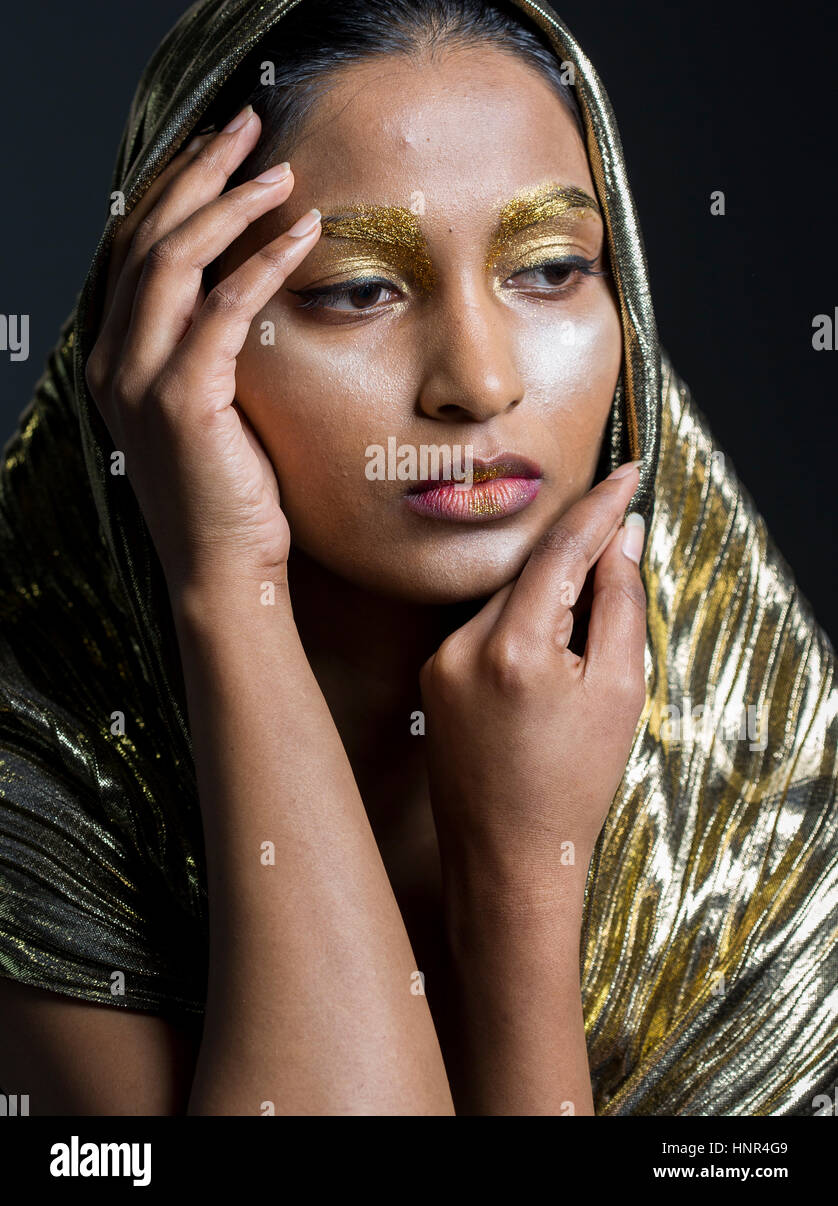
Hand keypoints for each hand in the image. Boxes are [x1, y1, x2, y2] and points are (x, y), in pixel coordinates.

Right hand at [85, 106, 321, 596]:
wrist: (225, 574)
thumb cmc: (231, 495)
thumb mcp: (212, 408)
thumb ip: (211, 349)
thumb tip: (252, 288)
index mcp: (115, 358)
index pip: (133, 247)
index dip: (173, 188)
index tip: (221, 147)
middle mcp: (114, 361)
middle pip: (146, 235)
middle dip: (197, 171)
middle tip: (247, 124)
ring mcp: (141, 380)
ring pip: (175, 259)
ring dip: (230, 203)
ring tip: (280, 169)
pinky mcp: (184, 400)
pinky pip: (224, 308)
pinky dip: (263, 261)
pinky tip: (304, 231)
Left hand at [419, 463, 646, 917]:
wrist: (506, 860)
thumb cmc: (572, 785)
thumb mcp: (620, 692)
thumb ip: (621, 604)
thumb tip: (623, 538)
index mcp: (512, 647)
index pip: (560, 549)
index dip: (600, 507)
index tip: (629, 475)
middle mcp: (461, 643)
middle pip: (531, 571)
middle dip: (578, 556)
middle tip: (622, 544)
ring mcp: (438, 660)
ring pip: (507, 600)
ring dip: (548, 598)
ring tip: (583, 652)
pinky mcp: (429, 676)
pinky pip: (484, 629)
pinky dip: (520, 628)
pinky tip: (546, 669)